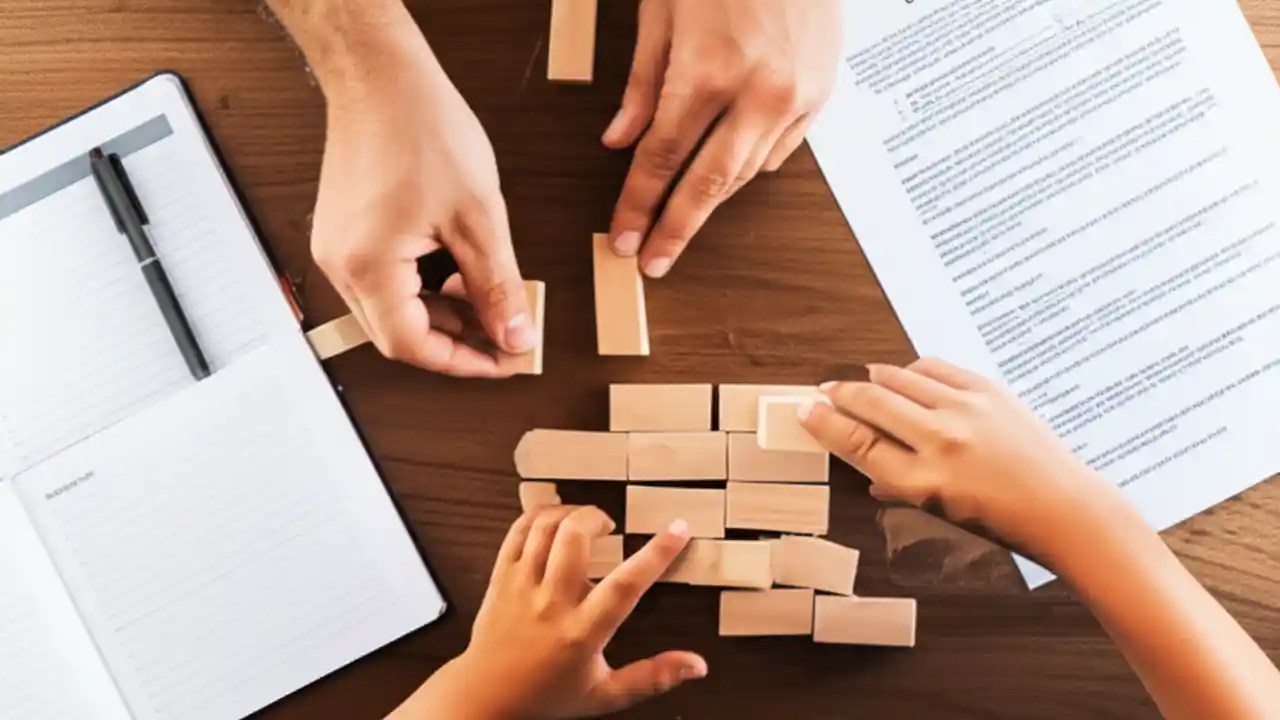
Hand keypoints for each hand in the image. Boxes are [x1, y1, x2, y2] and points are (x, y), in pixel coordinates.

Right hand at [311, 41, 533, 376]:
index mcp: (368, 267)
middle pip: (399, 333)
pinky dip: (422, 287)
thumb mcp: (478, 218)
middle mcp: (342, 264)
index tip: (504, 359)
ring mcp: (337, 248)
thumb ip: (497, 286)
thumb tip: (515, 335)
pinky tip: (456, 274)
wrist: (381, 76)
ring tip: (487, 300)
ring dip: (441, 313)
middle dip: (456, 339)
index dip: (464, 362)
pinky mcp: (343, 232)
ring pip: (392, 308)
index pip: (414, 346)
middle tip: (504, 334)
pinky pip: (383, 280)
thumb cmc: (422, 129)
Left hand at [393, 507, 705, 719]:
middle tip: (610, 526)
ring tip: (585, 522)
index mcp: (582, 632)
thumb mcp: (605, 694)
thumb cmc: (548, 696)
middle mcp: (552, 603)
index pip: (626, 585)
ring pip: (546, 527)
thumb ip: (652, 676)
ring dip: (570, 513)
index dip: (656, 553)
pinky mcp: (500, 577)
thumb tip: (697, 665)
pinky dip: (539, 515)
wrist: (486, 698)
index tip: (679, 528)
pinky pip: (518, 531)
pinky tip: (555, 520)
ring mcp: (522, 586)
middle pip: (575, 538)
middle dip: (598, 517)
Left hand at [604, 0, 842, 277]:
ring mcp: (796, 94)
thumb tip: (620, 142)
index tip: (623, 235)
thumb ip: (642, 83)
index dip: (639, 203)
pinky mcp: (822, 89)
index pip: (663, 158)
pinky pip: (780, 148)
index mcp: (708, 70)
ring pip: (746, 172)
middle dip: (676, 228)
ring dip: (711, 200)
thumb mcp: (661, 10)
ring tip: (681, 222)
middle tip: (653, 260)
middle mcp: (757, 91)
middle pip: (708, 183)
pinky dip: (749, 164)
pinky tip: (726, 170)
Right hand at [799, 358, 1125, 562]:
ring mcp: (965, 411)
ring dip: (873, 378)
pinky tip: (905, 376)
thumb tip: (868, 472)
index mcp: (923, 481)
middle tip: (825, 391)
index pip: (858, 444)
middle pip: (872, 404)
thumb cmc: (1001, 520)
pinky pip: (934, 367)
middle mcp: (940, 442)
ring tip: (862, 381)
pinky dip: (912, 370)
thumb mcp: (938, 512)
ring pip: (899, 378)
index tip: (807, 411)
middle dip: (841, 394)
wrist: (1062, 507)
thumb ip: (898, 487)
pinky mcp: (987, 390)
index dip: (826, 424)